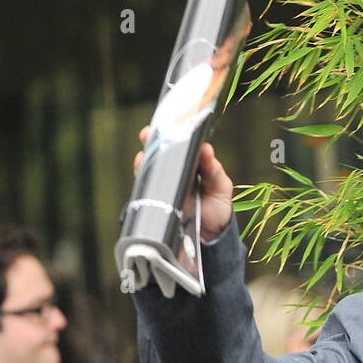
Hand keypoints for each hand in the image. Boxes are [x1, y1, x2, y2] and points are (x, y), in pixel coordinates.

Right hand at [134, 127, 233, 242]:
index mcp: (190, 164)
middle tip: (147, 135)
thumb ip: (213, 170)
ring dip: (143, 163)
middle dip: (150, 143)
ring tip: (142, 159)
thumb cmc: (217, 207)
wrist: (212, 237)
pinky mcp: (159, 205)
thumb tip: (205, 149)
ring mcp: (164, 188)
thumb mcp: (220, 186)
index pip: (176, 143)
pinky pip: (147, 193)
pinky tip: (144, 183)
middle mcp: (174, 173)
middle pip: (158, 153)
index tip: (162, 125)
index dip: (167, 132)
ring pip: (149, 171)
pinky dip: (144, 187)